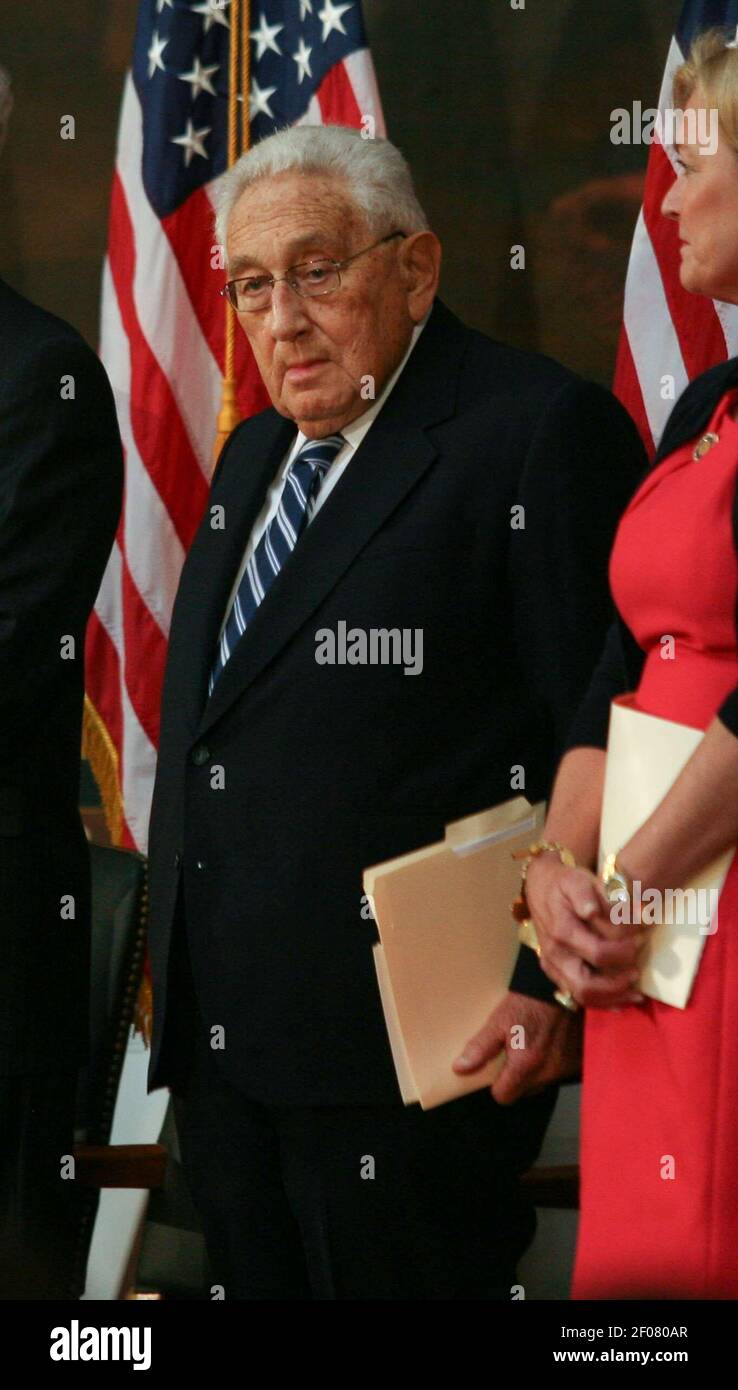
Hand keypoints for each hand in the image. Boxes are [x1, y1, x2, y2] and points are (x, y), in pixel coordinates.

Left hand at [452, 990, 582, 1103]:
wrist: (561, 987)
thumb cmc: (529, 1002)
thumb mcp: (498, 1021)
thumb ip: (480, 1048)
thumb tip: (461, 1069)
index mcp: (525, 1064)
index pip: (504, 1096)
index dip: (498, 1085)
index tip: (498, 1070)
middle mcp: (548, 1072)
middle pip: (524, 1092)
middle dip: (517, 1079)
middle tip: (515, 1054)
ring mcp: (566, 1069)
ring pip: (542, 1084)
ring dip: (536, 1072)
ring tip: (533, 1047)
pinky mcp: (578, 1062)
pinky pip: (560, 1074)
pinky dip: (554, 1064)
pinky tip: (549, 1045)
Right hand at [525, 852, 645, 1008]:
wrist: (540, 888)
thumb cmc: (565, 884)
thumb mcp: (578, 880)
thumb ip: (590, 894)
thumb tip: (592, 911)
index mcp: (562, 931)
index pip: (597, 953)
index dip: (623, 952)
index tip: (642, 940)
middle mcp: (555, 954)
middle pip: (586, 985)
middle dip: (617, 985)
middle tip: (638, 974)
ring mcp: (552, 966)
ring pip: (581, 996)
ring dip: (611, 999)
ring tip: (636, 994)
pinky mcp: (555, 973)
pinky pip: (577, 996)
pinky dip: (601, 1002)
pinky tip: (621, 1002)